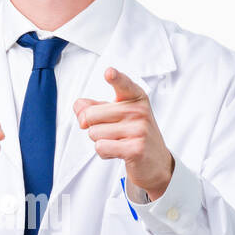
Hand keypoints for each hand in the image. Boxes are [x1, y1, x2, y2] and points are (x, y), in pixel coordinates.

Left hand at [73, 68, 173, 198]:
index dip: (115, 77)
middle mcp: (139, 111)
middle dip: (92, 126)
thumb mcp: (117, 115)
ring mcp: (139, 130)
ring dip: (100, 141)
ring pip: (94, 133)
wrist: (155, 162)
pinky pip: (101, 147)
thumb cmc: (134, 134)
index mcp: (135, 98)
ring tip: (118, 142)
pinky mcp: (135, 149)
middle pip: (91, 115)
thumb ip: (94, 107)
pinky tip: (118, 151)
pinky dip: (104, 152)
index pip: (123, 84)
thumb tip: (79, 106)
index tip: (109, 72)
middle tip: (111, 131)